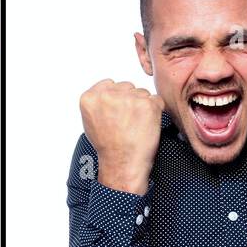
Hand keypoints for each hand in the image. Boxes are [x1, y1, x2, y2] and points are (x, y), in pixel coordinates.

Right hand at [79, 80, 164, 194]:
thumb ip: (98, 102)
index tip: (115, 112)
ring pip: (141, 92)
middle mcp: (107, 95)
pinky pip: (156, 100)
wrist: (122, 163)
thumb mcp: (90, 122)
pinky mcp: (147, 103)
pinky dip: (154, 111)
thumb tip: (111, 90)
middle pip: (126, 86)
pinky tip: (144, 125)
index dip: (115, 98)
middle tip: (125, 121)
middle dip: (129, 100)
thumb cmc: (108, 146)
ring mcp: (128, 98)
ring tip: (134, 125)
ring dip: (142, 106)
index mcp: (90, 98)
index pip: (108, 84)